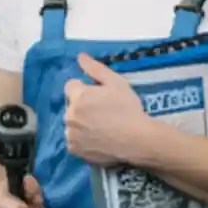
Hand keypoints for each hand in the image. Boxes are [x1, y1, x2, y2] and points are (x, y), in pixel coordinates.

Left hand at [63, 53, 152, 167]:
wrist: (137, 140)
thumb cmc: (128, 109)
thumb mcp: (116, 83)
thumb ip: (95, 69)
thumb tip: (80, 57)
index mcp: (78, 96)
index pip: (71, 86)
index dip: (84, 89)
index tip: (98, 97)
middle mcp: (69, 115)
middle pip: (71, 106)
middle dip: (82, 107)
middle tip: (103, 113)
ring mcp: (70, 134)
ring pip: (72, 124)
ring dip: (81, 124)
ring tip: (101, 129)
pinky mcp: (74, 150)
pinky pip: (74, 141)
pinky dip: (82, 140)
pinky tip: (98, 140)